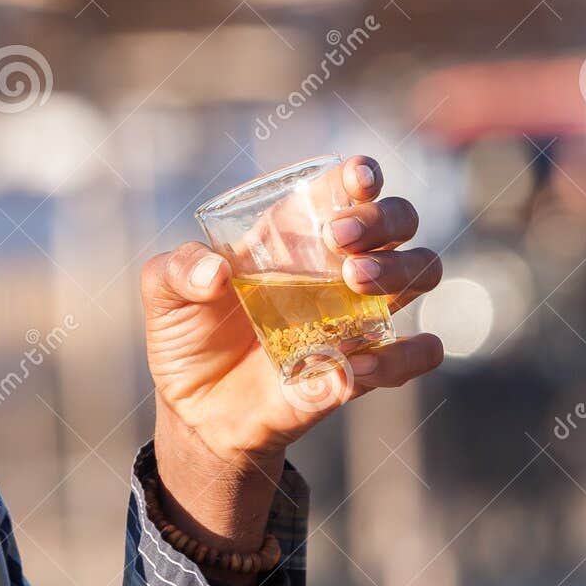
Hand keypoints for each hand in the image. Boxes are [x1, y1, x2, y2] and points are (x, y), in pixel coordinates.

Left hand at [140, 156, 443, 552]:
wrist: (195, 410)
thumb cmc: (187, 335)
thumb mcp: (163, 292)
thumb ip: (177, 269)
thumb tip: (215, 271)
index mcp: (293, 235)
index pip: (347, 188)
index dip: (362, 174)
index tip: (358, 178)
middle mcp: (336, 267)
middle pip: (399, 221)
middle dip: (382, 220)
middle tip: (340, 242)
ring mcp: (356, 316)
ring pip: (421, 271)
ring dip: (400, 271)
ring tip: (354, 285)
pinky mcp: (364, 369)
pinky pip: (415, 355)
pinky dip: (404, 354)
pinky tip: (359, 362)